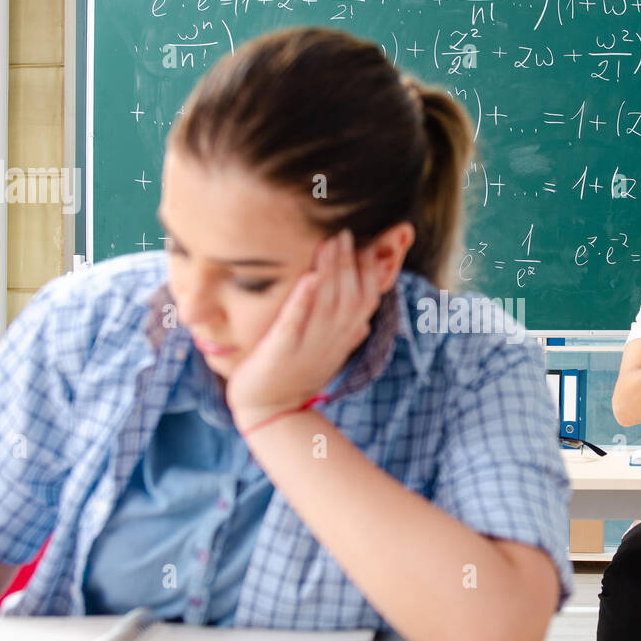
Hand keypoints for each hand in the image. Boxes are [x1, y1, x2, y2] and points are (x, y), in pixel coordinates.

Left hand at [225, 229, 381, 430]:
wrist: (270, 410)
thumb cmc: (298, 376)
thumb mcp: (329, 353)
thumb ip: (348, 334)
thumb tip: (367, 319)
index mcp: (343, 337)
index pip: (366, 299)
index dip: (370, 271)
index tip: (368, 243)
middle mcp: (331, 339)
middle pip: (350, 296)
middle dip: (349, 262)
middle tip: (346, 230)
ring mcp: (307, 345)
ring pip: (327, 304)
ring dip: (330, 271)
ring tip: (330, 241)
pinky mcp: (281, 350)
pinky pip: (295, 322)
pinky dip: (303, 299)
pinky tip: (309, 277)